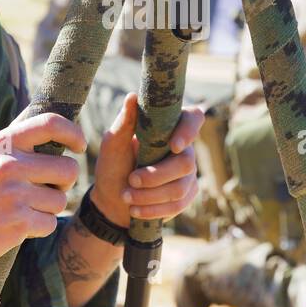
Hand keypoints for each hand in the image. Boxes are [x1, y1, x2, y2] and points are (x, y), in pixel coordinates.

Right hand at [0, 112, 83, 272]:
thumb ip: (14, 143)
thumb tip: (50, 125)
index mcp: (0, 144)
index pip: (50, 124)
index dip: (73, 133)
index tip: (79, 146)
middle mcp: (8, 165)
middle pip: (68, 169)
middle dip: (64, 182)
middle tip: (49, 189)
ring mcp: (14, 195)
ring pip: (61, 200)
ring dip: (48, 209)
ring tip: (23, 210)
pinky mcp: (18, 224)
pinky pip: (50, 223)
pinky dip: (39, 228)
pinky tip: (17, 226)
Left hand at [91, 92, 203, 226]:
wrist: (111, 201)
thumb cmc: (113, 166)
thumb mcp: (113, 144)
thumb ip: (124, 122)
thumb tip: (132, 96)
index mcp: (169, 128)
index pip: (194, 118)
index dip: (189, 130)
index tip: (173, 145)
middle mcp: (184, 148)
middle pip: (187, 162)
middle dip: (156, 176)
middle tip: (131, 180)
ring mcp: (188, 174)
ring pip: (180, 187)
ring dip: (150, 195)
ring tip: (127, 197)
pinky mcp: (187, 195)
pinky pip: (178, 205)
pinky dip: (154, 210)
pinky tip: (136, 210)